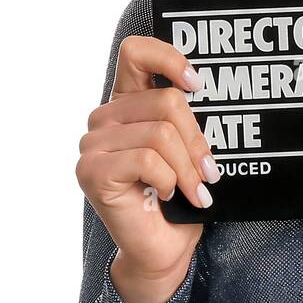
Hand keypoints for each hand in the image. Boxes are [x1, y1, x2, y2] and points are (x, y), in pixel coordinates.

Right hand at [75, 36, 218, 302]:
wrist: (162, 249)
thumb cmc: (178, 197)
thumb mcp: (188, 149)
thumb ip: (185, 118)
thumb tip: (205, 91)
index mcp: (127, 104)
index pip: (135, 52)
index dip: (168, 58)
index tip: (198, 85)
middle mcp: (104, 119)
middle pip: (166, 102)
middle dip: (197, 140)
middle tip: (210, 171)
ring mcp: (93, 144)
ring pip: (161, 133)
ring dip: (188, 167)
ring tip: (196, 190)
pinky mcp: (92, 171)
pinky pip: (147, 159)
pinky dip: (168, 180)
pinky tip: (167, 195)